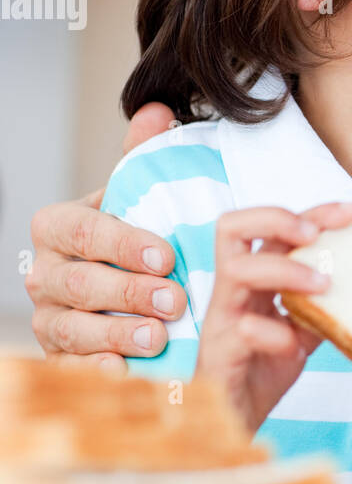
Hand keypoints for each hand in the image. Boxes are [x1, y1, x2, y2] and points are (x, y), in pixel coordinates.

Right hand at [26, 104, 186, 370]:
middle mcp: (44, 274)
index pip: (82, 231)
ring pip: (72, 328)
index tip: (166, 254)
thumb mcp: (137, 198)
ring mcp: (48, 319)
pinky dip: (98, 370)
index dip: (122, 243)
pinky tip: (127, 372)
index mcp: (58, 227)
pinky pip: (71, 367)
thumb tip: (156, 110)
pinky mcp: (60, 358)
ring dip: (116, 333)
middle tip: (174, 301)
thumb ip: (143, 156)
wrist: (127, 289)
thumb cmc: (133, 239)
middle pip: (77, 283)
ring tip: (160, 338)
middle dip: (127, 292)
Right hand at [194, 203, 351, 432]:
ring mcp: (221, 319)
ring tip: (323, 285)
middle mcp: (231, 291)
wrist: (230, 423)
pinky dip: (274, 333)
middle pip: (232, 227)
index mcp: (251, 280)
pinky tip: (294, 347)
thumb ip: (318, 307)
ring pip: (236, 269)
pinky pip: (243, 330)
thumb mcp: (300, 333)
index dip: (310, 212)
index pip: (271, 228)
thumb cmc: (260, 371)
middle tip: (317, 232)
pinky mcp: (219, 352)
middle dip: (279, 218)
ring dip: (285, 269)